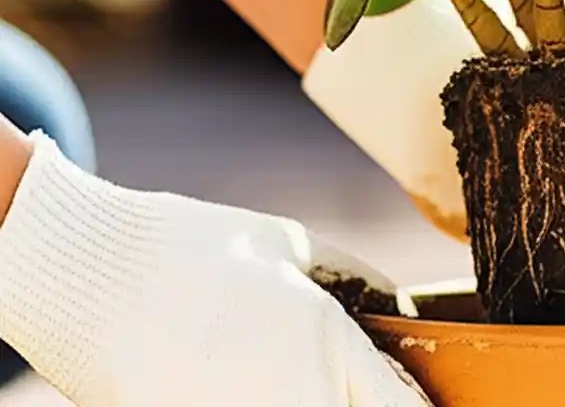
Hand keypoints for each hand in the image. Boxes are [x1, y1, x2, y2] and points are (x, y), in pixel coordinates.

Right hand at [0, 132, 427, 406]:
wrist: (89, 272)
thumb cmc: (192, 249)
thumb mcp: (290, 245)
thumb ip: (358, 280)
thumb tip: (403, 310)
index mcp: (327, 340)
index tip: (402, 403)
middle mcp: (298, 393)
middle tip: (350, 394)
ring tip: (294, 386)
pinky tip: (252, 390)